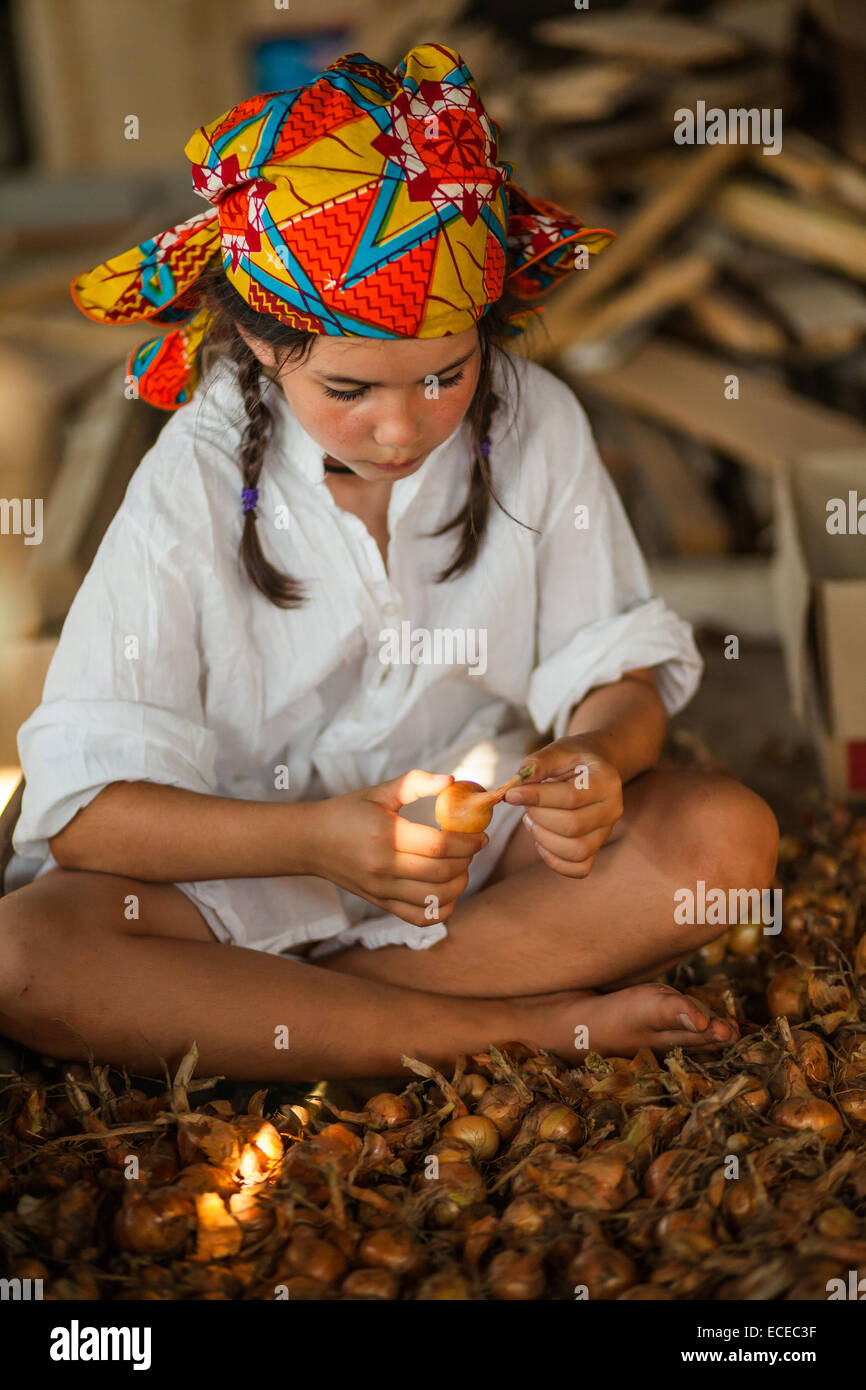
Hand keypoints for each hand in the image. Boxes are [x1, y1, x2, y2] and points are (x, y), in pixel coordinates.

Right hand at [305, 770, 487, 927]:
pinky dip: (441, 909)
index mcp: (385, 835)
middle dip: (467, 860)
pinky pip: (419, 917)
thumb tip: (452, 781)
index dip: (468, 842)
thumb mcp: (379, 791)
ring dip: (459, 884)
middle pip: (441, 872)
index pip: (438, 845)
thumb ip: (416, 783)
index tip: (481, 835)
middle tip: (472, 848)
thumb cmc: (348, 812)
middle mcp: (383, 867)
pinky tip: (447, 891)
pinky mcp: (380, 903)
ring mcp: (381, 890)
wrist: (311, 841)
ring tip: (461, 866)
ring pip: (434, 898)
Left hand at [503, 736, 623, 878]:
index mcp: (606, 781)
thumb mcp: (557, 751)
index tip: (512, 794)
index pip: (571, 797)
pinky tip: (541, 842)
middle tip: (525, 806)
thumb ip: (538, 764)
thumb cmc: (572, 760)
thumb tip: (518, 784)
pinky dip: (555, 861)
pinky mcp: (596, 848)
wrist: (592, 768)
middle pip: (573, 826)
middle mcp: (612, 809)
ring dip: (544, 839)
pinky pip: (580, 868)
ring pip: (577, 850)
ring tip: (532, 820)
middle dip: (539, 817)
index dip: (537, 798)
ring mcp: (606, 832)